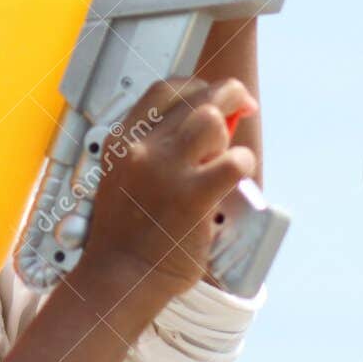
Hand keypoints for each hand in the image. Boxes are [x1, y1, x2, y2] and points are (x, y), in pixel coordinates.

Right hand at [79, 77, 257, 299]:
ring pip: (211, 118)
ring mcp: (166, 170)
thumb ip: (153, 150)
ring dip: (229, 131)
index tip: (212, 93)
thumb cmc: (125, 234)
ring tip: (228, 153)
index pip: (164, 90)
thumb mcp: (123, 177)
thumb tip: (202, 127)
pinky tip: (238, 172)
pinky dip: (243, 161)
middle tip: (243, 105)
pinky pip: (233, 161)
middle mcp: (140, 148)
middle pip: (195, 97)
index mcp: (121, 141)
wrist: (119, 276)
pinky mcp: (192, 197)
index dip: (197, 85)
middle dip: (227, 94)